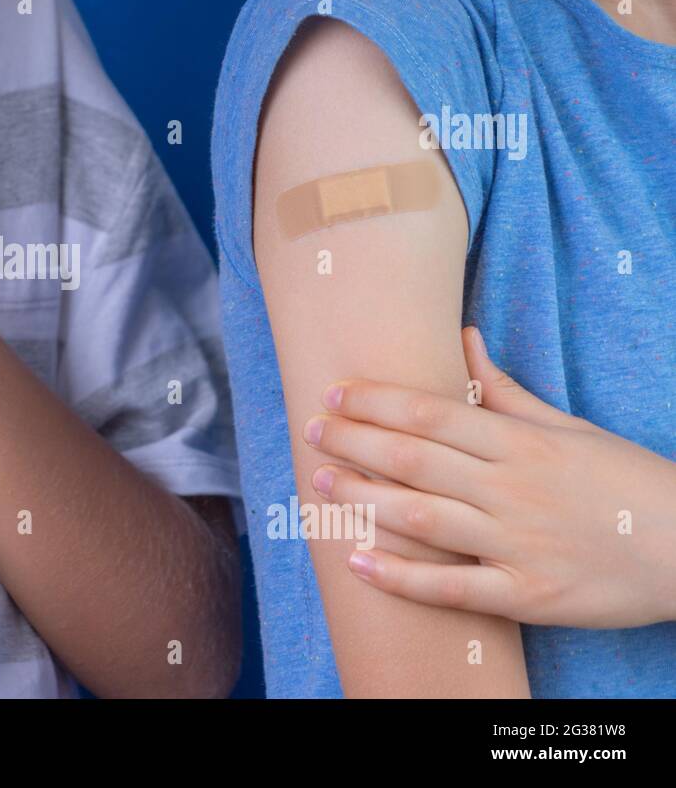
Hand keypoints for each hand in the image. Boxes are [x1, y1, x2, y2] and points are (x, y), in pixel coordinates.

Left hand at [301, 326, 675, 627]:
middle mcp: (513, 489)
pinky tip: (357, 561)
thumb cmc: (625, 482)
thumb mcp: (570, 426)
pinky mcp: (527, 596)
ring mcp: (519, 544)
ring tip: (320, 482)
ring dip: (364, 498)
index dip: (377, 402)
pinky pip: (453, 587)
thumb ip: (506, 390)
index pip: (433, 413)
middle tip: (310, 430)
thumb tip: (464, 338)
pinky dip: (402, 577)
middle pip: (416, 459)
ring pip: (424, 517)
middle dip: (355, 441)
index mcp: (522, 443)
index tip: (334, 393)